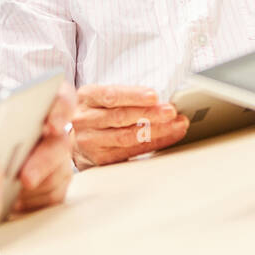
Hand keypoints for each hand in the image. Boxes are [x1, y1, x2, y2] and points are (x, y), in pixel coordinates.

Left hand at [0, 83, 75, 215]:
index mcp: (45, 111)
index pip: (63, 101)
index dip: (61, 112)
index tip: (51, 126)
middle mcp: (58, 135)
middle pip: (61, 144)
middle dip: (43, 162)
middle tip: (26, 178)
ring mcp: (61, 161)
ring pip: (59, 174)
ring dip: (36, 187)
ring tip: (13, 194)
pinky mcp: (58, 186)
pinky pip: (53, 197)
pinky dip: (33, 202)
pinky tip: (17, 203)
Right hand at [70, 85, 188, 167]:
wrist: (77, 139)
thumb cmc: (98, 112)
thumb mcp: (102, 97)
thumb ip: (126, 96)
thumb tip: (161, 98)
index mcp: (86, 97)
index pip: (110, 95)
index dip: (133, 96)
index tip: (154, 96)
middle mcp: (84, 119)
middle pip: (120, 116)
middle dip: (149, 114)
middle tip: (171, 111)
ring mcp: (90, 141)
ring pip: (127, 136)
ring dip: (156, 130)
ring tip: (177, 124)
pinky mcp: (100, 158)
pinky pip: (131, 151)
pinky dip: (153, 144)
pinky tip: (169, 137)